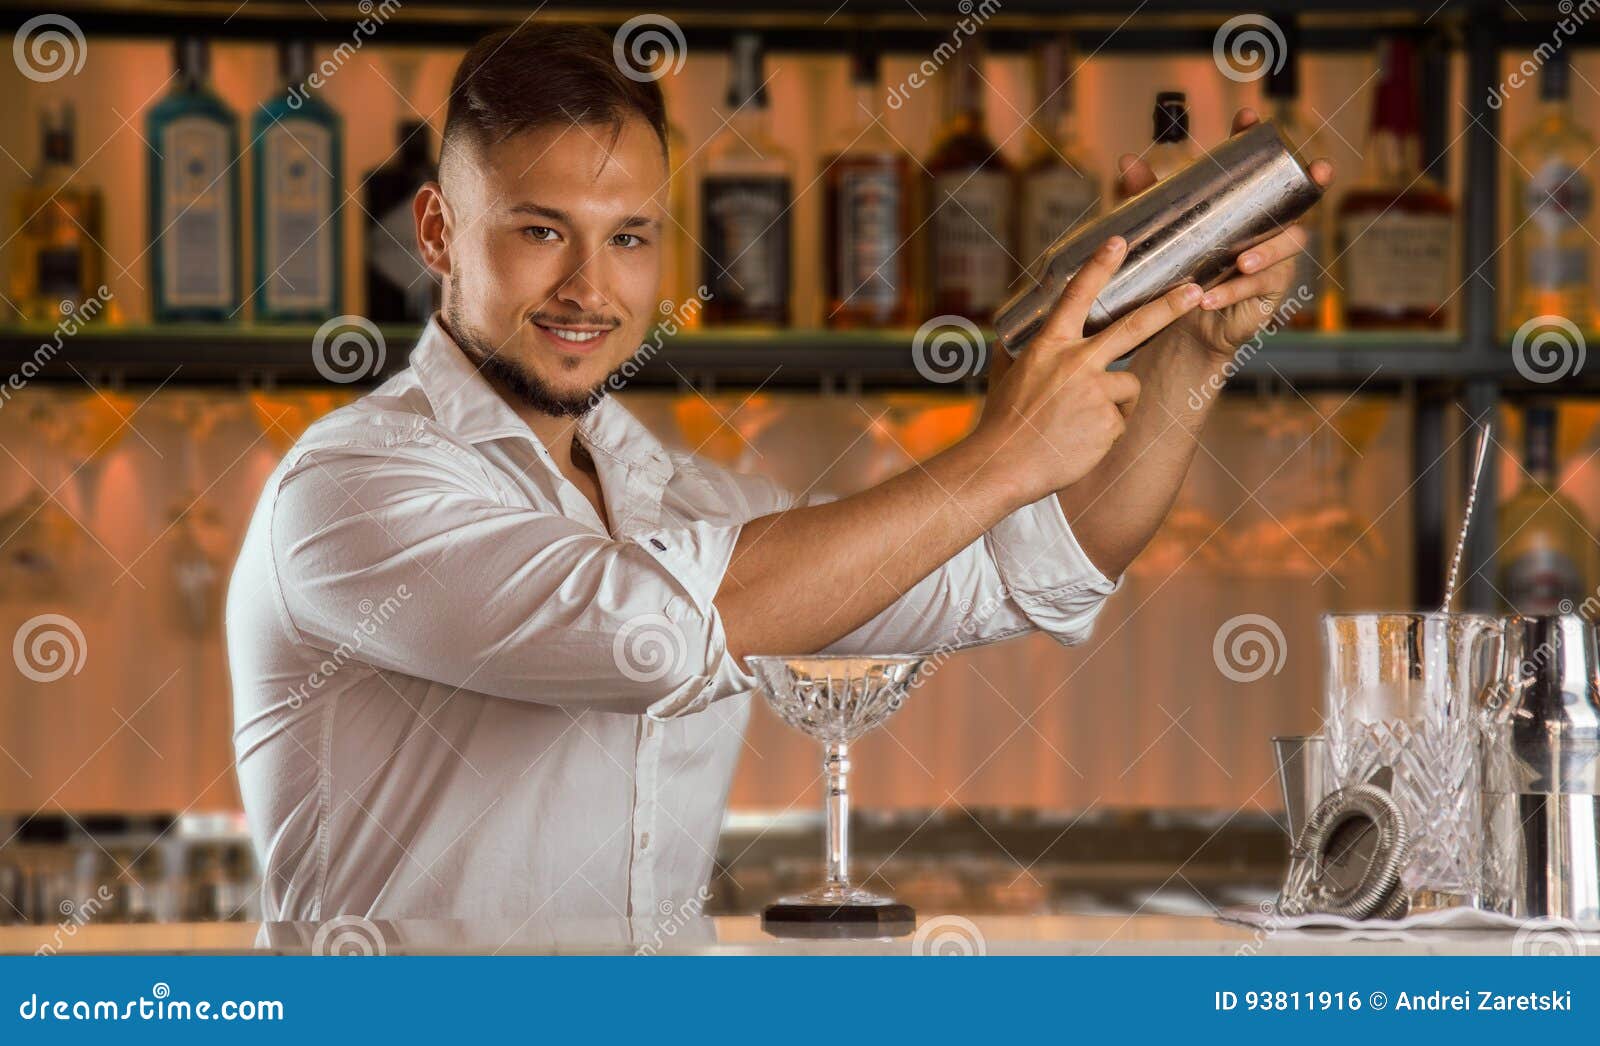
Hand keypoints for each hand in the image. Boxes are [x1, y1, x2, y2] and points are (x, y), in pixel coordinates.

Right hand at [976, 236, 1202, 500]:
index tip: (1119, 241)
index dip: (1099, 266)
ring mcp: (1095, 392)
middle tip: (1194, 292)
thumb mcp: (1005, 376)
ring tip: (1080, 423)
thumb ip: (1018, 352)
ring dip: (1115, 402)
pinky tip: (1081, 441)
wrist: (1003, 465)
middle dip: (1168, 307)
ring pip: (1129, 386)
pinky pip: (1122, 419)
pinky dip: (1106, 431)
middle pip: (1134, 327)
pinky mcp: (1109, 422)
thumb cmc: (1001, 423)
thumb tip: (1013, 336)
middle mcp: (1076, 362)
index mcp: (1049, 347)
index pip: (1076, 296)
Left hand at [1115, 107, 1335, 358]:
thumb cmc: (1185, 271)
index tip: (1246, 117)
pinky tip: (1210, 299)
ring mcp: (1276, 260)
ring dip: (1265, 253)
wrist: (1187, 324)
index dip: (1257, 141)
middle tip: (1318, 167)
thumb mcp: (1166, 233)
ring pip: (1285, 247)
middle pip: (1296, 202)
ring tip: (1240, 262)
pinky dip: (1233, 293)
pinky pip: (1259, 288)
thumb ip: (1151, 200)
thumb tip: (1127, 160)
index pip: (1257, 167)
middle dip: (1310, 183)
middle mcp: (1269, 228)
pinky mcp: (1271, 292)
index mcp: (1248, 208)